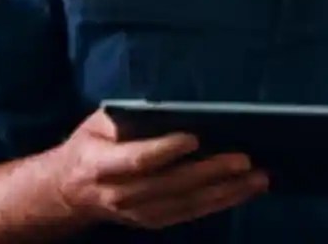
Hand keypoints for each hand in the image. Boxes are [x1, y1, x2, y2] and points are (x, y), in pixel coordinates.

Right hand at [51, 109, 268, 229]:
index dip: (165, 150)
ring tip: (258, 178)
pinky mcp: (153, 222)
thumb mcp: (96, 123)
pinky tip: (244, 191)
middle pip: (170, 185)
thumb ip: (125, 116)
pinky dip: (220, 203)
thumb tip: (167, 105)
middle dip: (209, 173)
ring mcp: (138, 213)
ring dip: (226, 192)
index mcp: (101, 163)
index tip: (194, 137)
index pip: (137, 160)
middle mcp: (120, 194)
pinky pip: (191, 214)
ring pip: (186, 205)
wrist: (69, 191)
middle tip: (244, 160)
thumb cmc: (90, 145)